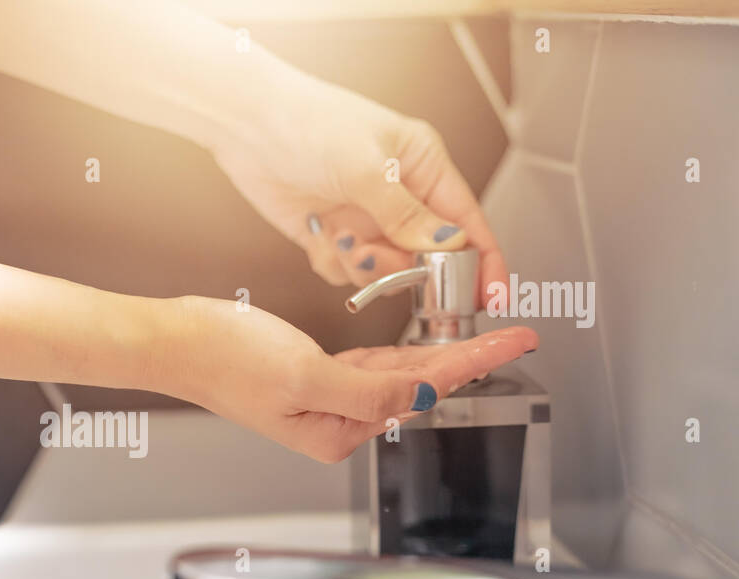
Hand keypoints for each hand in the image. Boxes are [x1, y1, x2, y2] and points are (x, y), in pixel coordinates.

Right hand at [159, 296, 536, 462]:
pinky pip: (371, 367)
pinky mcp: (311, 378)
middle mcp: (335, 423)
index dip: (476, 363)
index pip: (423, 394)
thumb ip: (370, 391)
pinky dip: (401, 353)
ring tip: (485, 337)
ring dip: (440, 356)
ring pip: (398, 377)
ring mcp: (323, 402)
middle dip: (469, 360)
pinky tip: (423, 345)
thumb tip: (425, 398)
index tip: (516, 342)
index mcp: (337, 432)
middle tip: (514, 334)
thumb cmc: (225, 358)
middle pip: (419, 389)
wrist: (178, 341)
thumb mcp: (307, 374)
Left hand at [211, 77, 508, 305]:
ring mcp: (365, 218)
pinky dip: (331, 262)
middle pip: (425, 258)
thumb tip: (448, 246)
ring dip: (361, 266)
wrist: (247, 127)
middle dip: (400, 268)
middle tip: (374, 258)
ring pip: (384, 271)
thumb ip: (407, 216)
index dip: (484, 262)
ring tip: (338, 238)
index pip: (467, 223)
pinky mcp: (333, 236)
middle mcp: (399, 195)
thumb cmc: (308, 122)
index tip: (491, 297)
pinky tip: (317, 232)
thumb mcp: (367, 168)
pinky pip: (345, 272)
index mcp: (423, 166)